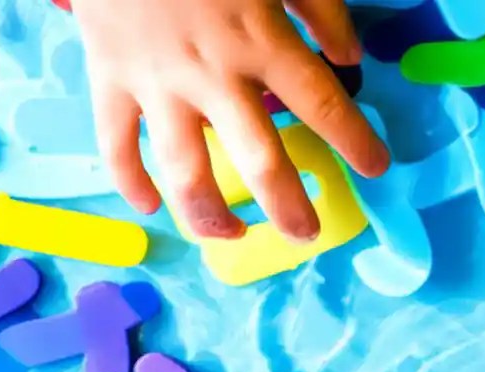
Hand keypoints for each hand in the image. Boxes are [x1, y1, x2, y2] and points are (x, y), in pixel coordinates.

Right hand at [72, 0, 389, 239]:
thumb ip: (320, 7)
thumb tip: (352, 56)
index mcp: (260, 39)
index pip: (319, 103)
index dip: (353, 141)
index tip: (376, 168)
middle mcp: (213, 73)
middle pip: (258, 158)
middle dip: (287, 207)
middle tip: (306, 235)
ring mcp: (157, 82)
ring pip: (184, 169)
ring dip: (210, 214)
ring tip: (232, 235)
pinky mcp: (108, 78)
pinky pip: (116, 143)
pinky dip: (129, 181)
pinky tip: (150, 206)